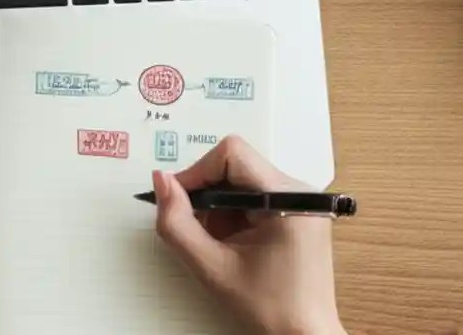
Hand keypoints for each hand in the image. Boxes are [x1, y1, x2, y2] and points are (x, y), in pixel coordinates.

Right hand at [153, 137, 344, 334]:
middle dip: (208, 195)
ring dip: (220, 207)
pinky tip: (234, 244)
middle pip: (236, 165)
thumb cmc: (270, 308)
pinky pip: (254, 196)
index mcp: (287, 198)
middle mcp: (299, 191)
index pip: (232, 154)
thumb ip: (178, 223)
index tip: (177, 199)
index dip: (197, 172)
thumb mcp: (213, 268)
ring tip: (221, 245)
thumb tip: (162, 181)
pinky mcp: (296, 211)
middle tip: (198, 230)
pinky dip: (234, 215)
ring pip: (242, 180)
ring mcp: (300, 201)